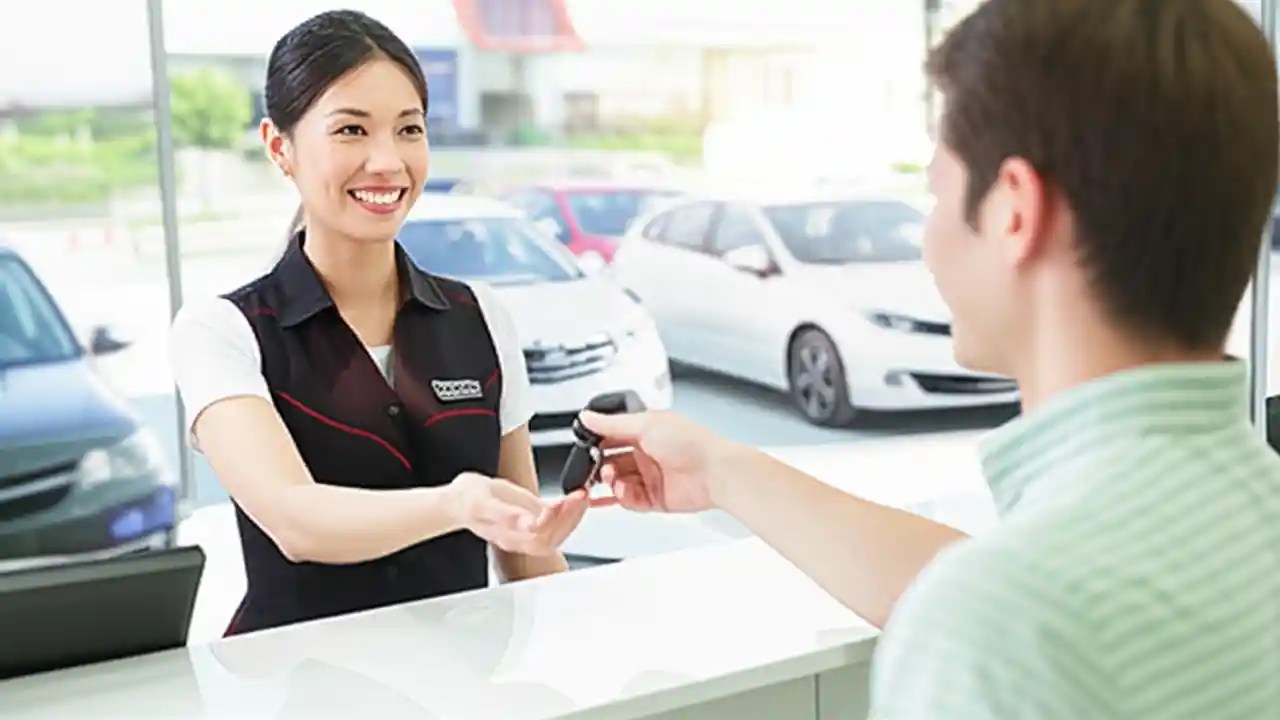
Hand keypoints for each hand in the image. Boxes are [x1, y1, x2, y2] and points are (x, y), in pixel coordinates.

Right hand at [448, 472, 588, 555]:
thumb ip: (506, 513)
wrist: (459, 503)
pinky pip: (555, 527)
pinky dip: (569, 514)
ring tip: (581, 497)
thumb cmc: (469, 499)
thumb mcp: (483, 501)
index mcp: (507, 533)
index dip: (554, 521)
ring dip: (573, 518)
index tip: (563, 502)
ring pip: (556, 536)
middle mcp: (519, 538)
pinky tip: (575, 501)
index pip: (537, 536)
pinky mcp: (532, 524)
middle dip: (570, 519)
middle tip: (580, 497)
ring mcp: (526, 534)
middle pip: (551, 539)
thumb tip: (528, 524)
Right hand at [578, 410, 734, 512]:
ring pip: (617, 482)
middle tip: (592, 468)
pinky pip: (629, 500)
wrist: (715, 473)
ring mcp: (650, 476)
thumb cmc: (691, 442)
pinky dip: (621, 498)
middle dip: (599, 465)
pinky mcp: (654, 498)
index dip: (595, 441)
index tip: (582, 446)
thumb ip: (612, 424)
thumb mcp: (646, 424)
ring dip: (609, 482)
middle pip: (611, 461)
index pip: (612, 435)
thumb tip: (588, 416)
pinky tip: (618, 493)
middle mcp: (647, 453)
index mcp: (645, 431)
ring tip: (611, 480)